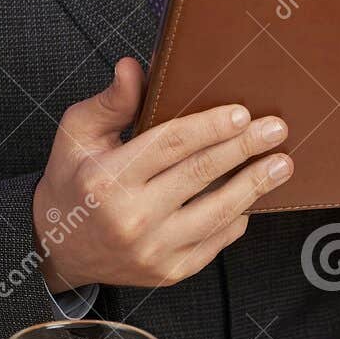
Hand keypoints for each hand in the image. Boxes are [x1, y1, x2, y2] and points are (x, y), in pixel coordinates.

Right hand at [32, 57, 292, 290]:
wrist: (58, 248)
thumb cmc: (73, 183)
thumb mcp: (77, 135)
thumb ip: (110, 102)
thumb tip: (135, 67)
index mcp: (108, 178)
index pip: (171, 145)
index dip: (211, 127)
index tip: (242, 112)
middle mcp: (132, 217)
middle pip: (201, 174)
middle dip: (244, 148)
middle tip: (276, 129)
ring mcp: (153, 250)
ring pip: (218, 212)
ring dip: (255, 185)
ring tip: (282, 163)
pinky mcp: (170, 271)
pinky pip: (216, 241)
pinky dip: (237, 217)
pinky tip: (252, 196)